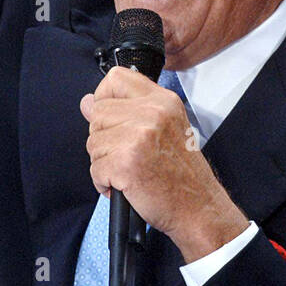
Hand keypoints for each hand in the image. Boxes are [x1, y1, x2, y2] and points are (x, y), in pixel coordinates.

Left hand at [81, 66, 248, 262]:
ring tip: (128, 170)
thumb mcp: (165, 128)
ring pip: (93, 142)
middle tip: (126, 154)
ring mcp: (138, 137)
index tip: (112, 117)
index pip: (116, 78)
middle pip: (98, 113)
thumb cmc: (181, 172)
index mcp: (163, 101)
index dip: (105, 97)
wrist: (197, 207)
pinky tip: (124, 185)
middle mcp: (152, 113)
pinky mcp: (126, 163)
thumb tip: (88, 102)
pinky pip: (95, 167)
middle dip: (104, 138)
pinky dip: (103, 182)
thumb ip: (126, 111)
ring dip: (103, 162)